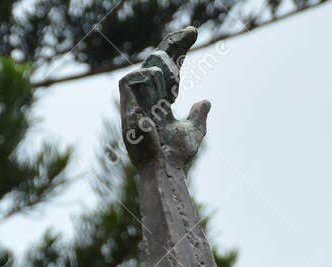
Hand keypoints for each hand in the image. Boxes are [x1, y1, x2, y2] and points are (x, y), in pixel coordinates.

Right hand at [118, 26, 210, 169]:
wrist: (165, 169)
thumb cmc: (176, 157)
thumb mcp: (193, 131)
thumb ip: (198, 116)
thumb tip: (205, 101)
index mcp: (158, 103)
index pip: (167, 70)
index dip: (178, 51)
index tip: (192, 34)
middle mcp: (146, 101)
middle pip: (156, 63)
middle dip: (173, 45)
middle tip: (191, 32)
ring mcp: (135, 105)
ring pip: (144, 70)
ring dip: (163, 66)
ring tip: (176, 75)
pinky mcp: (126, 110)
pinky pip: (127, 82)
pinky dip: (143, 75)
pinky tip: (161, 78)